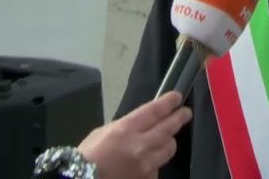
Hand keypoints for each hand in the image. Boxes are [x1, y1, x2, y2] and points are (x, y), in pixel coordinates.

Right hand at [77, 92, 191, 178]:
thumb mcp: (105, 131)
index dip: (169, 102)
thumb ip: (126, 126)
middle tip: (185, 113)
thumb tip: (143, 123)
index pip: (155, 111)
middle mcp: (139, 146)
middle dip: (179, 118)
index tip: (177, 97)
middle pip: (168, 128)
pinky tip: (147, 162)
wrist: (83, 178)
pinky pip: (158, 167)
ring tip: (166, 138)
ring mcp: (146, 165)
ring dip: (168, 141)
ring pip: (168, 148)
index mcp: (126, 129)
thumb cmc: (89, 155)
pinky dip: (155, 163)